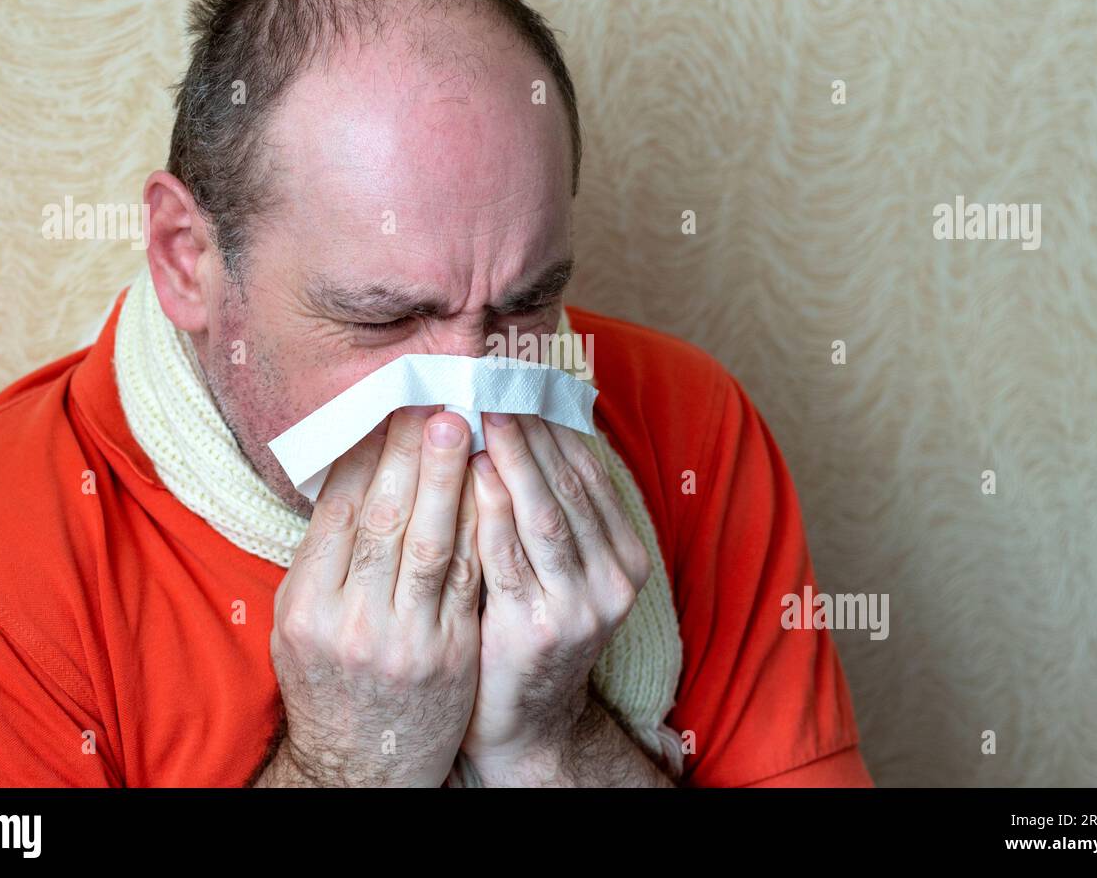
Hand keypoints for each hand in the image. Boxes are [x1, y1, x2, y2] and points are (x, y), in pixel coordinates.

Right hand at [260, 406, 481, 786]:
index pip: (338, 512)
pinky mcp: (450, 653)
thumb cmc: (328, 681)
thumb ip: (321, 556)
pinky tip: (489, 484)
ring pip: (431, 541)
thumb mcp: (298, 622)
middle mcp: (352, 622)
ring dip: (450, 477)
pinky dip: (479, 525)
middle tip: (432, 401)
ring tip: (464, 426)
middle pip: (385, 518)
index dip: (365, 455)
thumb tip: (349, 472)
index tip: (387, 410)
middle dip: (411, 453)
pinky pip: (468, 577)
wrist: (362, 764)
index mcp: (305, 606)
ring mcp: (405, 640)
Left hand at [459, 412, 651, 773]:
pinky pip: (510, 554)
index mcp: (626, 555)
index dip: (554, 420)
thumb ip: (547, 508)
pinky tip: (470, 471)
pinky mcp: (541, 628)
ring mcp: (583, 605)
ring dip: (513, 456)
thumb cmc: (526, 628)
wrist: (523, 721)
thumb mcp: (555, 567)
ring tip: (481, 409)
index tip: (520, 375)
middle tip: (496, 376)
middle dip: (531, 427)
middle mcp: (615, 577)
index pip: (588, 470)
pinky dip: (491, 507)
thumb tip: (520, 422)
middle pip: (569, 484)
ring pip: (546, 512)